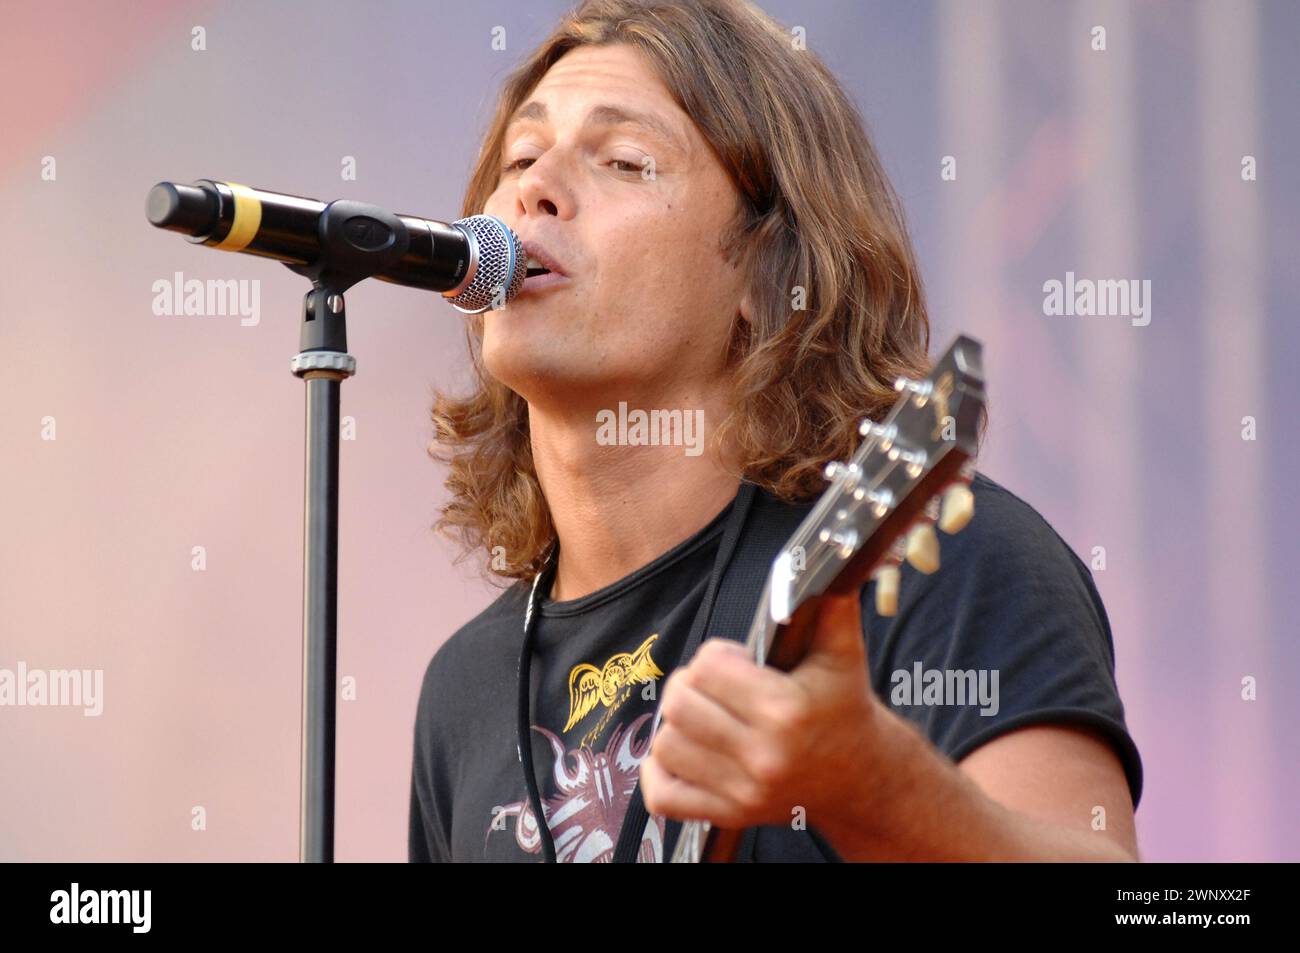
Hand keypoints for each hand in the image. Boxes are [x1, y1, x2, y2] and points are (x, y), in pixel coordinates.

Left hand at [640, 589, 883, 833]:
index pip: (707, 668)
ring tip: (704, 716)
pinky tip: (683, 751)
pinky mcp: (729, 814)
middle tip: (713, 686)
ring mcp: (743, 791)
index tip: (736, 662)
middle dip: (691, 685)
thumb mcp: (843, 654)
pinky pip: (663, 796)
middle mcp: (762, 755)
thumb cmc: (843, 708)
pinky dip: (660, 772)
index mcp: (785, 710)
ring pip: (666, 744)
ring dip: (676, 724)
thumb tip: (829, 561)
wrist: (861, 776)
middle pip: (679, 705)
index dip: (715, 656)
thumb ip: (832, 606)